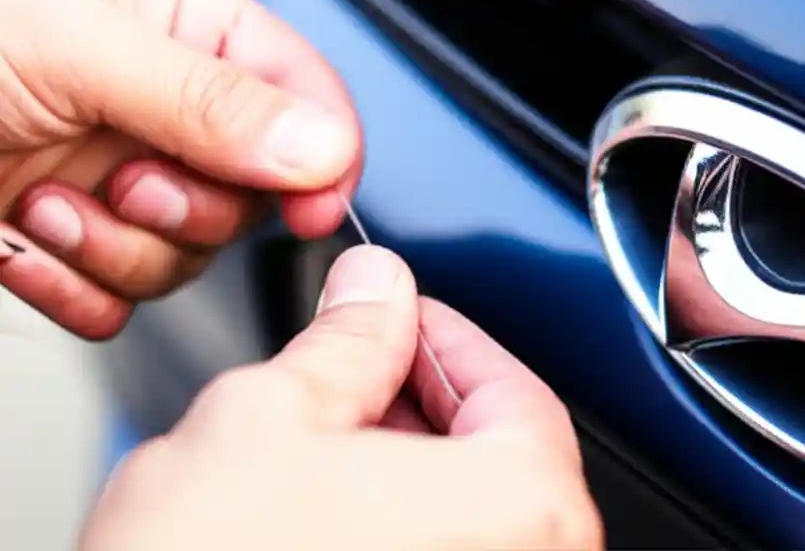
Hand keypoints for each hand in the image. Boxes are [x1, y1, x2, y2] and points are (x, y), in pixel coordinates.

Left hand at [0, 0, 360, 337]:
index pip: (305, 93)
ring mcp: (124, 180)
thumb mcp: (70, 47)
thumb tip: (321, 146)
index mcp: (181, 25)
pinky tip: (19, 242)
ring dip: (116, 246)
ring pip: (194, 257)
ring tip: (44, 201)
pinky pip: (127, 302)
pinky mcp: (83, 247)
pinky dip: (74, 288)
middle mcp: (164, 106)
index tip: (308, 204)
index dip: (320, 154)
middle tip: (127, 178)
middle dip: (187, 202)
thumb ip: (210, 98)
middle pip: (256, 191)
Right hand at [79, 246, 603, 549]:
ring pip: (471, 515)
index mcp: (525, 505)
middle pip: (500, 456)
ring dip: (407, 470)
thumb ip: (346, 340)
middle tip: (353, 371)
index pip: (513, 386)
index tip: (396, 316)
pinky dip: (403, 530)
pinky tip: (329, 520)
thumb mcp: (265, 420)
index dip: (440, 337)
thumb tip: (375, 291)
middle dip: (420, 402)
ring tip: (323, 451)